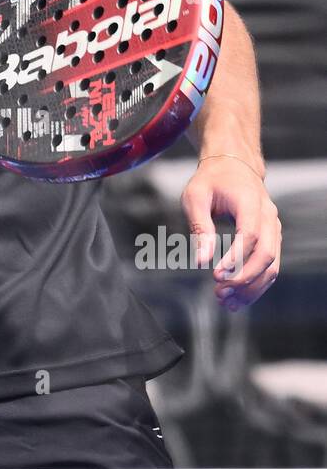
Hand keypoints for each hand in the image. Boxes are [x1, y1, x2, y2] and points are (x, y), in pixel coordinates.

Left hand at [181, 157, 281, 311]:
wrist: (233, 165)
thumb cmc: (211, 180)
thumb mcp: (195, 196)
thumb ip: (199, 226)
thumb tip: (201, 261)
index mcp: (250, 202)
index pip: (250, 234)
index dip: (235, 258)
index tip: (215, 275)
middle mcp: (268, 217)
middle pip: (266, 254)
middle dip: (244, 278)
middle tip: (219, 292)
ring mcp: (274, 229)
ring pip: (272, 266)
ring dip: (252, 287)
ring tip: (226, 302)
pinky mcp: (271, 240)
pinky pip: (270, 267)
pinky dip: (256, 285)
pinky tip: (237, 298)